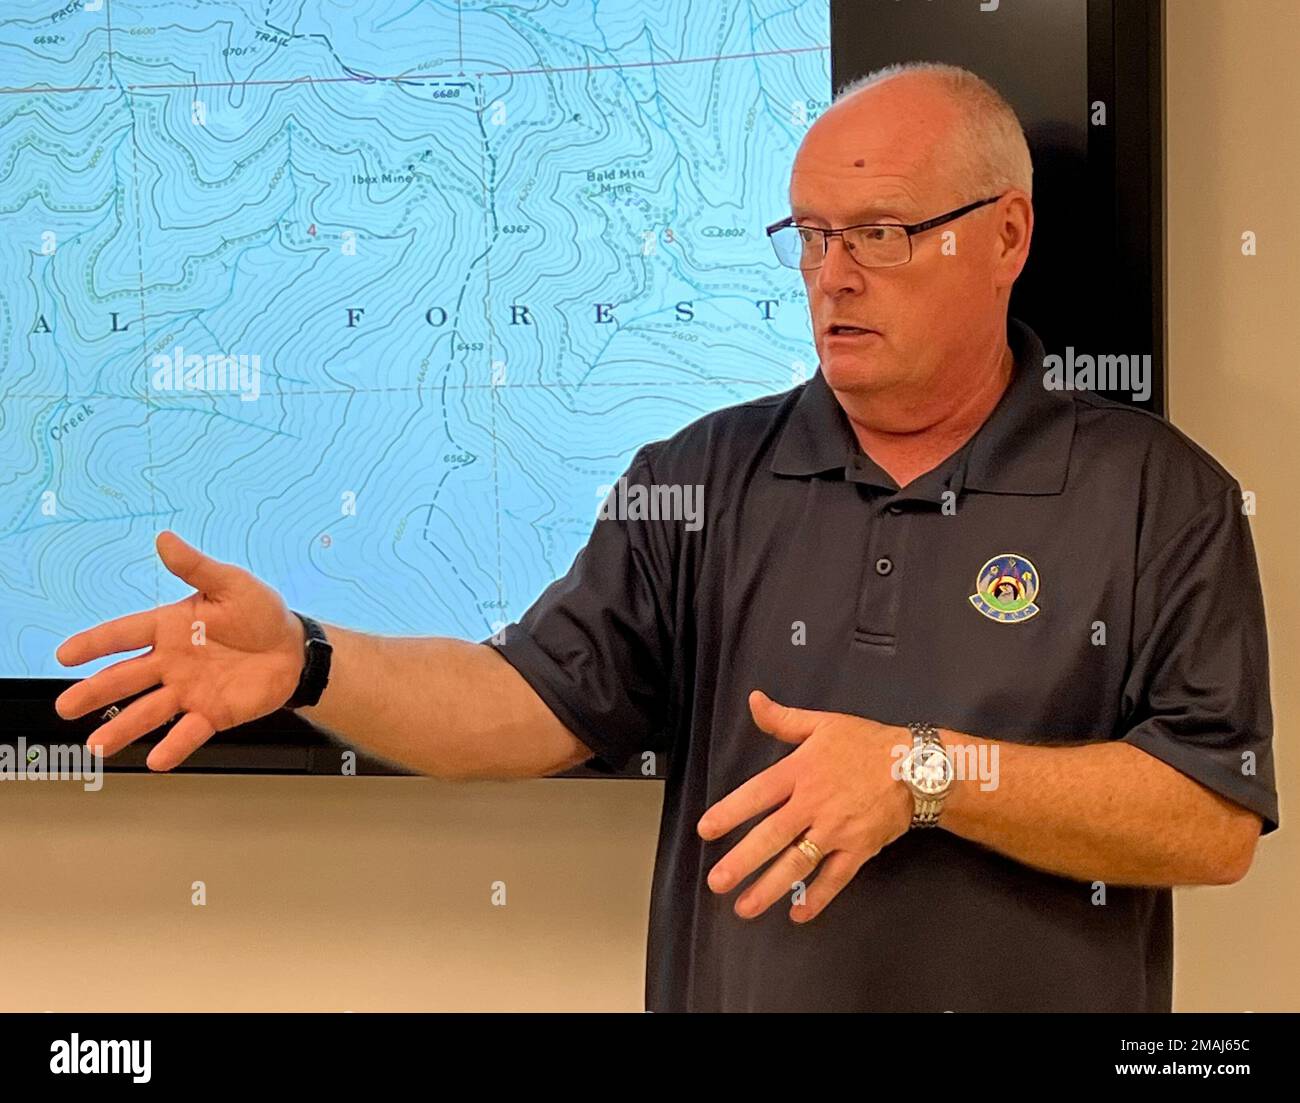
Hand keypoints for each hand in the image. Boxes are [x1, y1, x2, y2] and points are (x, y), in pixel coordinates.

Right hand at [54, 531, 306, 770]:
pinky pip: (188, 732)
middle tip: (66, 706)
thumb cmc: (261, 614)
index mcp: (170, 628)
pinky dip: (173, 746)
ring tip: (97, 745)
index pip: (124, 634)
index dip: (95, 644)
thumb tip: (164, 539)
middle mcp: (172, 662)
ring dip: (123, 727)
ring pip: (149, 710)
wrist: (294, 649)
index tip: (66, 655)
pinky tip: (155, 759)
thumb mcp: (231, 584)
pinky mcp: (212, 713)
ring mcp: (189, 690)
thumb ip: (196, 567)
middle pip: (126, 678)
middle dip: (96, 692)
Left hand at [696, 690, 913, 922]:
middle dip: (742, 861)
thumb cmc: (866, 743)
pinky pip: (835, 878)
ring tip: (744, 908)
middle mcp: (814, 804)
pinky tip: (797, 915)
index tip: (705, 831)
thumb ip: (783, 720)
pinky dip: (817, 898)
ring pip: (799, 863)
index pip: (757, 794)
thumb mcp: (823, 724)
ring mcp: (837, 830)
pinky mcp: (860, 849)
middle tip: (716, 882)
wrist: (918, 766)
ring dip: (771, 888)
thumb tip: (753, 701)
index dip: (730, 812)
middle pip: (773, 836)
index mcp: (801, 772)